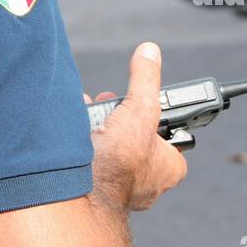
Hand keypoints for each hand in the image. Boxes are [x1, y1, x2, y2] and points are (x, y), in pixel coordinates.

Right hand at [89, 42, 187, 211]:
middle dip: (122, 120)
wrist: (79, 193)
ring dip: (101, 131)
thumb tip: (150, 52)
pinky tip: (75, 133)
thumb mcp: (139, 108)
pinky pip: (94, 163)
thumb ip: (145, 80)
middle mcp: (149, 183)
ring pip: (115, 152)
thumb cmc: (119, 160)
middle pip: (138, 140)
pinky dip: (85, 146)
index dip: (157, 118)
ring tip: (89, 115)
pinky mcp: (97, 191)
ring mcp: (122, 189)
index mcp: (169, 168)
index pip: (171, 137)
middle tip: (111, 106)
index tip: (142, 106)